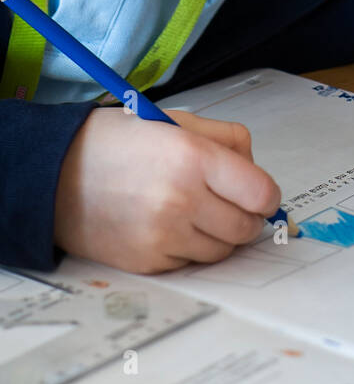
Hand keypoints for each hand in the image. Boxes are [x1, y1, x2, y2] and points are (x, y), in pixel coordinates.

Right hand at [55, 106, 282, 274]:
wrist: (55, 174)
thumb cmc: (119, 142)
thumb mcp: (176, 121)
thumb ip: (227, 140)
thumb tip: (259, 173)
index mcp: (193, 158)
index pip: (261, 193)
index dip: (267, 195)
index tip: (261, 194)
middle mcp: (181, 200)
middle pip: (246, 227)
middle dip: (247, 217)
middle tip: (230, 204)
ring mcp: (164, 236)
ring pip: (223, 250)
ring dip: (220, 235)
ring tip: (195, 212)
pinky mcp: (149, 262)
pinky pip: (192, 262)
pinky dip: (190, 248)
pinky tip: (170, 226)